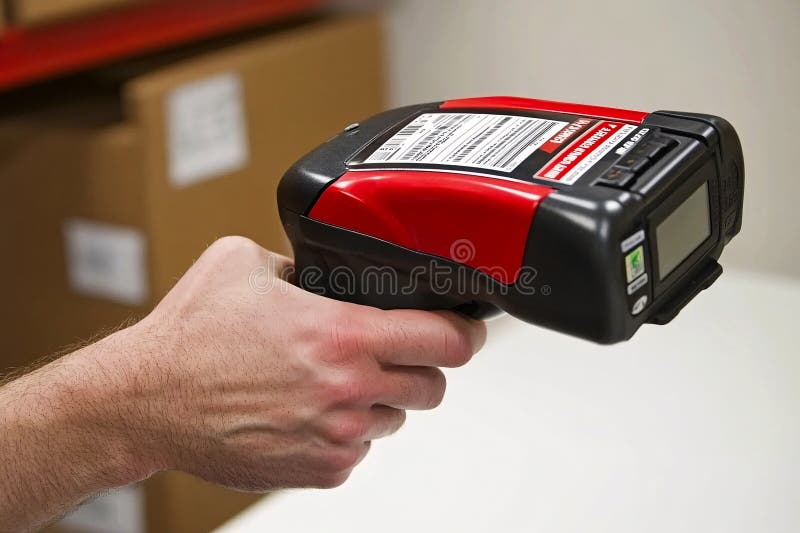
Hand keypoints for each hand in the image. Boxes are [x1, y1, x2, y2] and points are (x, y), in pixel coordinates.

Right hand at [114, 237, 485, 490]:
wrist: (147, 400)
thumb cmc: (190, 336)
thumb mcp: (245, 262)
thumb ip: (301, 258)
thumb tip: (327, 265)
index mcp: (341, 334)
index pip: (444, 339)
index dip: (464, 333)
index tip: (464, 330)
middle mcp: (347, 388)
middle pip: (433, 386)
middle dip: (422, 367)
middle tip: (395, 354)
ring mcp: (337, 435)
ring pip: (395, 418)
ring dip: (380, 399)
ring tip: (333, 381)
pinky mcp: (320, 470)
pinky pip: (360, 450)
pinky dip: (348, 431)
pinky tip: (310, 410)